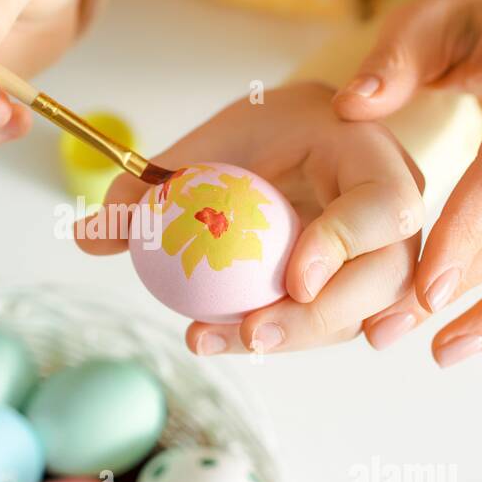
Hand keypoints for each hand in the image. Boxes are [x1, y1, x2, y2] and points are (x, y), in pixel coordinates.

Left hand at [77, 83, 425, 355]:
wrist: (291, 141)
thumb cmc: (251, 136)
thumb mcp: (200, 149)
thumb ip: (146, 191)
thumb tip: (86, 237)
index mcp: (365, 149)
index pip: (385, 203)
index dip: (347, 243)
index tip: (293, 278)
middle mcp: (395, 201)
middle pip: (388, 273)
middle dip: (324, 315)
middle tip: (256, 337)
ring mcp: (390, 246)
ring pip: (372, 307)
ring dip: (308, 336)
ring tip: (233, 343)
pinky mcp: (372, 281)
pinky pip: (350, 319)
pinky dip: (307, 337)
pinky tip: (252, 344)